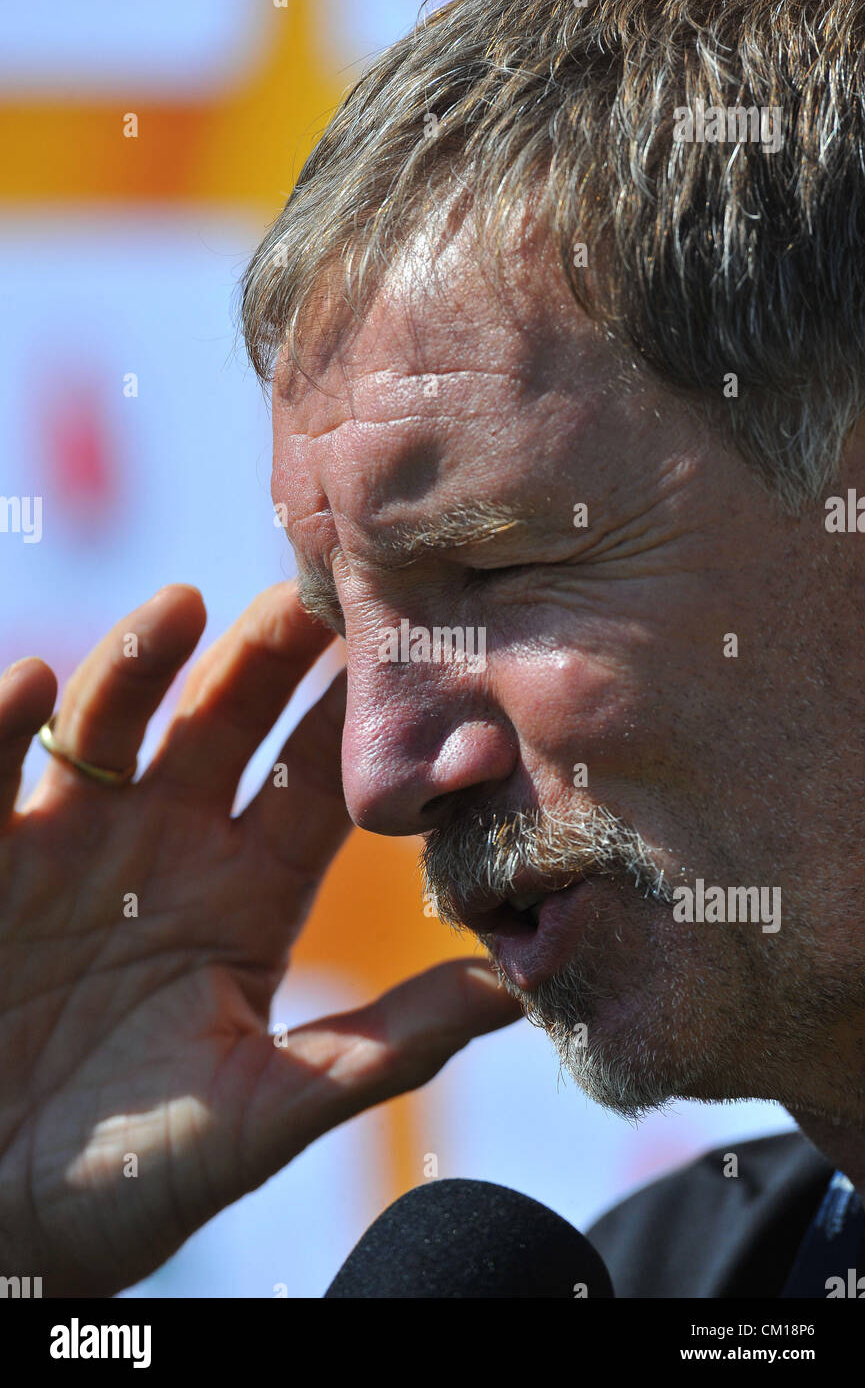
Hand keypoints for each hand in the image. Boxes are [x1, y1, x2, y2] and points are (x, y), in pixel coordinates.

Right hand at [0, 583, 519, 1295]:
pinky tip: (39, 684)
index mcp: (247, 896)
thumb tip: (517, 992)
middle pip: (226, 723)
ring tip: (181, 608)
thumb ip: (385, 1046)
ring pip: (113, 724)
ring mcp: (70, 845)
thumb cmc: (134, 1180)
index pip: (315, 785)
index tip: (414, 654)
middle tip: (315, 590)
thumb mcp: (268, 1110)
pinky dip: (9, 725)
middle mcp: (167, 849)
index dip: (360, 723)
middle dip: (267, 656)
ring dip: (141, 662)